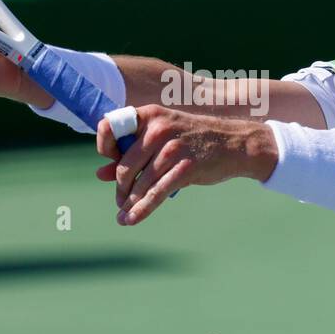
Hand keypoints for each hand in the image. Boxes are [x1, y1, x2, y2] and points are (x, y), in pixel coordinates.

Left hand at [95, 105, 277, 225]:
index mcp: (149, 114)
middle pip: (125, 165)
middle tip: (121, 200)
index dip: (104, 147)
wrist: (235, 143)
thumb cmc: (194, 139)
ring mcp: (172, 149)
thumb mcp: (164, 136)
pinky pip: (156, 194)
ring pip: (139, 183)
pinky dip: (141, 210)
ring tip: (124, 214)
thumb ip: (132, 153)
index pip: (110, 126)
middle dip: (120, 188)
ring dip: (129, 203)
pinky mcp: (185, 169)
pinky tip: (132, 219)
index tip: (108, 163)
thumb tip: (99, 174)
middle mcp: (158, 129)